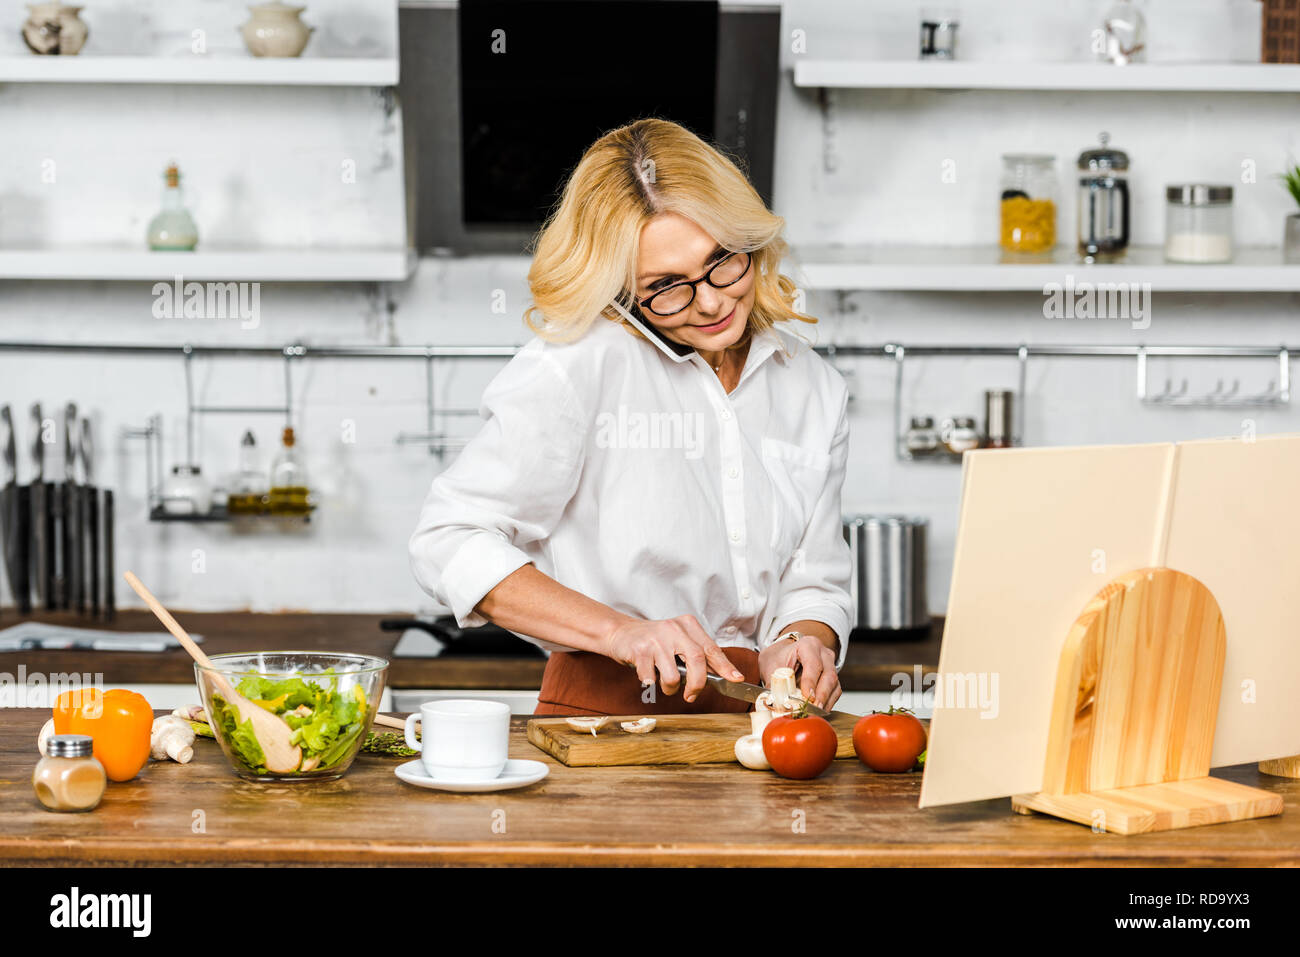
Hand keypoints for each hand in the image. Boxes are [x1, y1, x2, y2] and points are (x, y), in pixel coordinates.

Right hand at [601, 615, 744, 702]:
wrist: (620, 632)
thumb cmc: (652, 641)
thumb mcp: (678, 641)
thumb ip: (697, 656)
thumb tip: (723, 675)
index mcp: (687, 625)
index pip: (711, 648)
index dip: (725, 666)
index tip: (736, 679)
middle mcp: (674, 628)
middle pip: (697, 660)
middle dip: (697, 684)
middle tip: (691, 695)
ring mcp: (657, 638)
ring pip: (674, 675)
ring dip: (670, 687)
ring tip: (665, 683)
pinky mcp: (640, 649)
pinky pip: (651, 678)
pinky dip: (651, 683)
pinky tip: (647, 674)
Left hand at [758, 634, 841, 710]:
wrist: (784, 654)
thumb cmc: (779, 657)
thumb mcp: (771, 665)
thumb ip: (773, 683)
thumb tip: (773, 701)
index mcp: (808, 645)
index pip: (813, 663)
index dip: (811, 681)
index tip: (807, 696)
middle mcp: (823, 654)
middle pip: (829, 675)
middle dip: (821, 695)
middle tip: (813, 708)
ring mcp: (830, 665)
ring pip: (834, 685)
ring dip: (825, 701)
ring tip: (815, 713)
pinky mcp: (833, 678)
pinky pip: (835, 692)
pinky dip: (827, 703)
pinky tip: (818, 711)